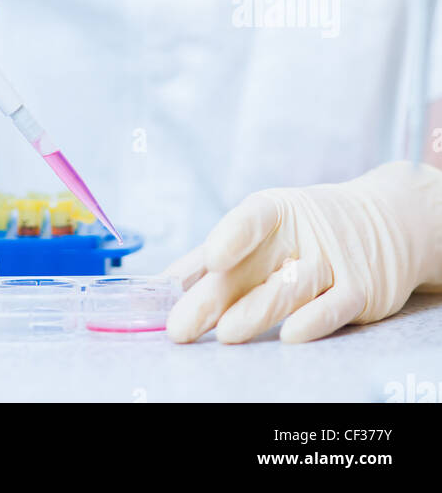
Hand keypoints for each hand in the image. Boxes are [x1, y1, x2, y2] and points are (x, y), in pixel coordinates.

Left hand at [161, 161, 441, 343]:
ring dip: (258, 311)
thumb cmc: (304, 231)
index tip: (209, 258)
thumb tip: (160, 287)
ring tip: (225, 333)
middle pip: (255, 267)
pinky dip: (312, 321)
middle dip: (214, 297)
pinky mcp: (360, 291)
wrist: (385, 222)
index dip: (231, 235)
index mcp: (275, 211)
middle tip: (180, 325)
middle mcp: (305, 232)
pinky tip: (289, 335)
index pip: (253, 217)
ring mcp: (334, 260)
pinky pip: (334, 307)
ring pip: (292, 288)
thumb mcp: (262, 231)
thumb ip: (213, 260)